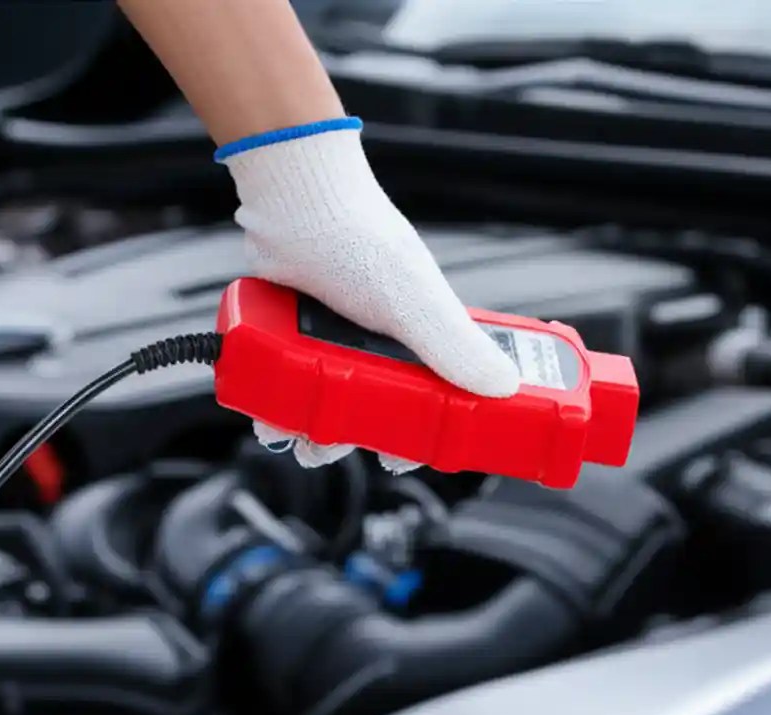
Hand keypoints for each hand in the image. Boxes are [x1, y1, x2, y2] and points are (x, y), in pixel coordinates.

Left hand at [219, 119, 520, 471]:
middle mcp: (382, 339)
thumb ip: (456, 347)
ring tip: (290, 431)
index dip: (419, 436)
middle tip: (328, 448)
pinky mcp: (295, 329)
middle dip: (351, 437)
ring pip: (326, 401)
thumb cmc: (359, 238)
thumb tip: (502, 388)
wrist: (294, 200)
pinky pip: (287, 378)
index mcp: (424, 335)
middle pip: (373, 410)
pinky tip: (268, 406)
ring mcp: (335, 335)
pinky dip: (277, 397)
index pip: (432, 401)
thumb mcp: (416, 303)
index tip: (402, 458)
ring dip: (306, 424)